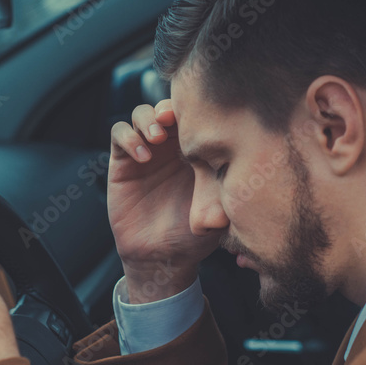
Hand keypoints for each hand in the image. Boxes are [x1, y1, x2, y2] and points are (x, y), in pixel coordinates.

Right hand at [108, 100, 221, 302]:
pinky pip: (119, 134)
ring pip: (140, 114)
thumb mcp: (220, 208)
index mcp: (195, 152)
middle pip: (166, 106)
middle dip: (169, 107)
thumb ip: (228, 185)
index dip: (195, 110)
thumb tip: (247, 164)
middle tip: (173, 120)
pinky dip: (128, 137)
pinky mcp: (122, 163)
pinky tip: (142, 156)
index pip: (193, 116)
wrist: (163, 258)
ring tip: (157, 137)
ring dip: (147, 118)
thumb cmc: (194, 235)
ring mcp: (145, 153)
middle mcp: (170, 148)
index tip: (200, 119)